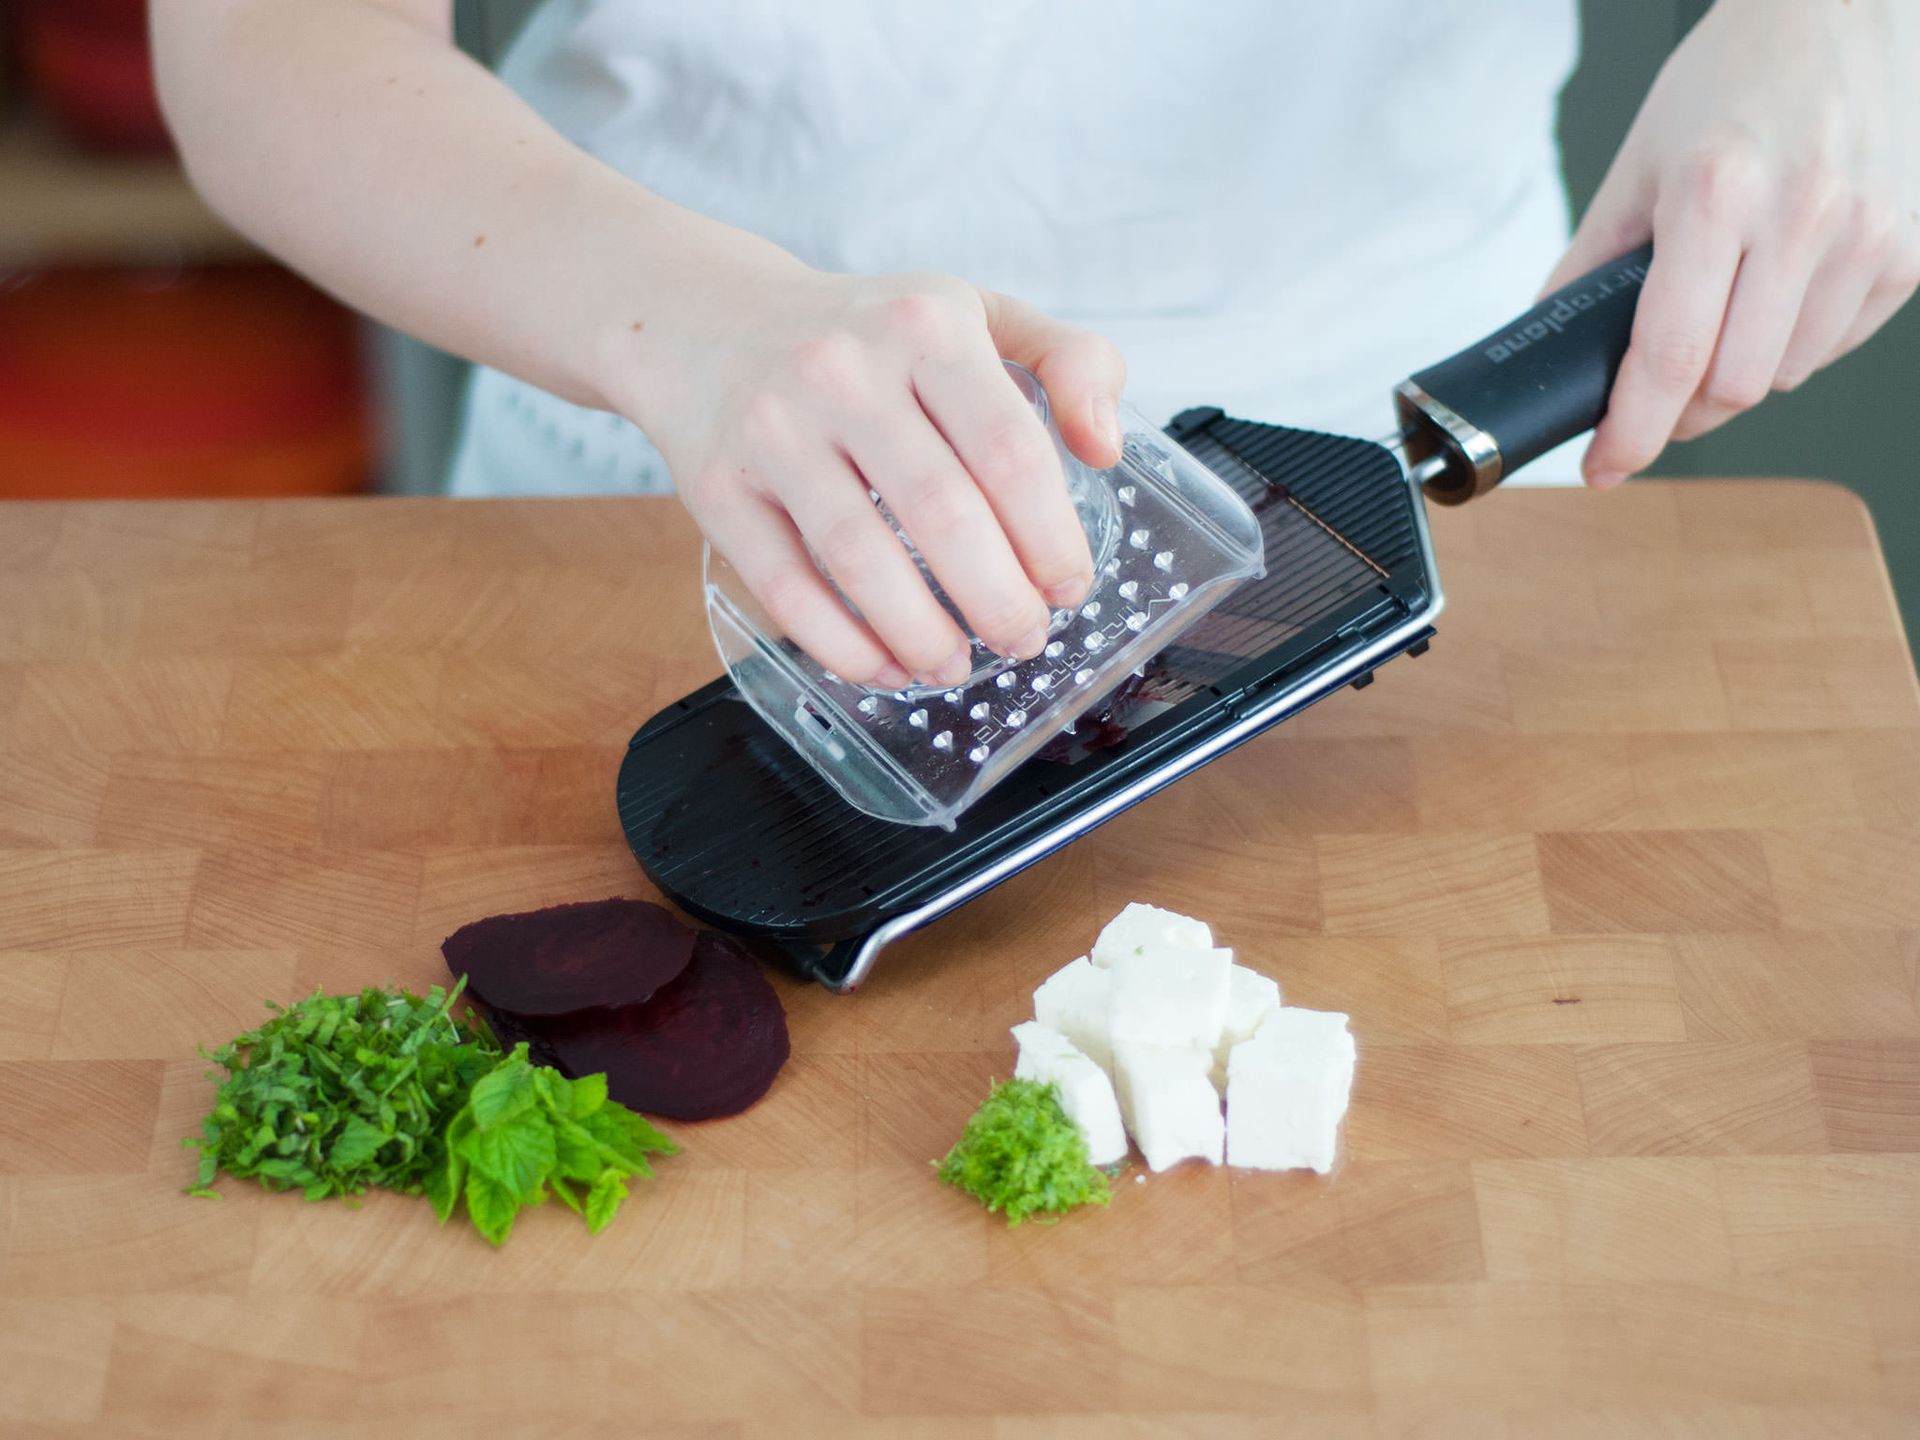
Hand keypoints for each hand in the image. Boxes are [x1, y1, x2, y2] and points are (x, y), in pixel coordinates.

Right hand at [623, 260, 1125, 689]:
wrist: (706, 320)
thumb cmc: (865, 334)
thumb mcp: (974, 313)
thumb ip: (1068, 361)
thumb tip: (1104, 449)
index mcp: (923, 326)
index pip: (1008, 449)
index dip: (1049, 537)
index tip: (1068, 587)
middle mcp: (842, 371)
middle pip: (941, 513)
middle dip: (998, 600)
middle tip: (1024, 638)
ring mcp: (773, 429)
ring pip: (860, 559)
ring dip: (923, 635)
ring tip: (956, 665)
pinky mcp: (717, 488)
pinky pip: (786, 587)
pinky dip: (843, 645)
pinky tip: (886, 666)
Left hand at [1545, 0, 1919, 487]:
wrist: (1847, 9)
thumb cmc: (1737, 78)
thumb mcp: (1642, 162)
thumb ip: (1592, 263)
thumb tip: (1553, 344)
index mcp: (1718, 193)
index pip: (1669, 356)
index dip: (1632, 431)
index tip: (1605, 466)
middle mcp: (1803, 216)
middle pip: (1732, 387)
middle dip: (1681, 410)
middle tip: (1655, 393)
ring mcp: (1871, 234)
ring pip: (1786, 375)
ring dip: (1740, 373)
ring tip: (1725, 311)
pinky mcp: (1915, 249)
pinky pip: (1839, 344)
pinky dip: (1795, 343)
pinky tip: (1780, 290)